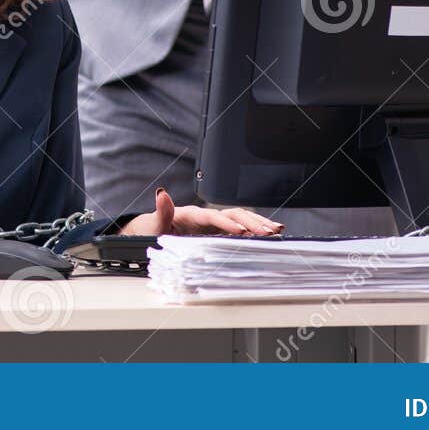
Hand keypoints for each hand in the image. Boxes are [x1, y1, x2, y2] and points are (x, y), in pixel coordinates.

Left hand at [119, 186, 283, 236]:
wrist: (152, 233)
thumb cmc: (152, 230)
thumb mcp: (152, 224)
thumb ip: (161, 212)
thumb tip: (162, 194)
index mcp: (191, 214)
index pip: (212, 217)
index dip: (226, 223)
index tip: (240, 231)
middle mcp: (205, 217)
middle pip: (232, 215)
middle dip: (251, 222)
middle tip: (269, 232)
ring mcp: (213, 224)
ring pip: (240, 219)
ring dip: (258, 224)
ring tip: (276, 230)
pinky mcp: (217, 231)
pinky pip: (239, 229)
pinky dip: (254, 231)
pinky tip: (269, 235)